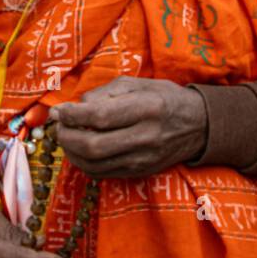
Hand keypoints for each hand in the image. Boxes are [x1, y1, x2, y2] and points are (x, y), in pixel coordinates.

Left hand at [52, 77, 208, 178]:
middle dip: (67, 136)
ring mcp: (143, 159)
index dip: (72, 115)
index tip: (58, 110)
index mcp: (146, 108)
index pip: (100, 116)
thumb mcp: (137, 84)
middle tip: (59, 126)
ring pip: (94, 164)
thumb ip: (105, 92)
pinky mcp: (139, 172)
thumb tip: (75, 105)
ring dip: (71, 152)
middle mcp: (145, 136)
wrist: (198, 125)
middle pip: (94, 145)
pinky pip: (102, 173)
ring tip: (67, 137)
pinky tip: (80, 150)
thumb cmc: (164, 98)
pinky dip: (83, 163)